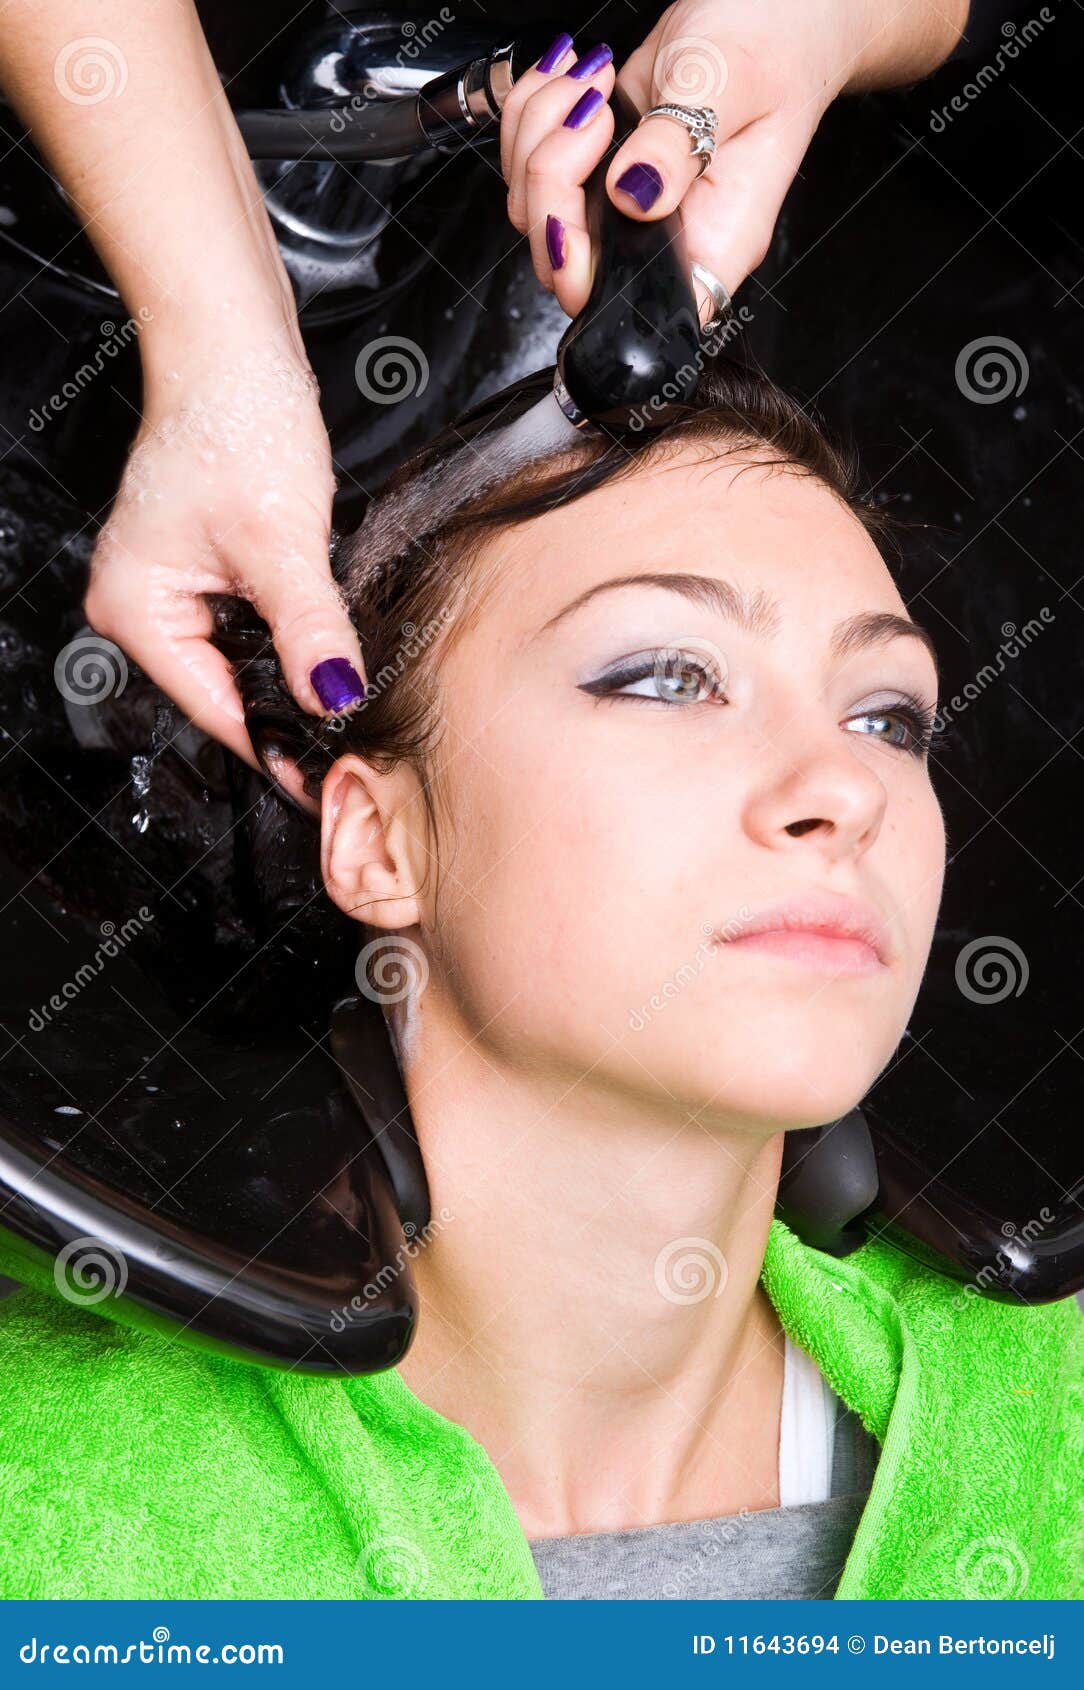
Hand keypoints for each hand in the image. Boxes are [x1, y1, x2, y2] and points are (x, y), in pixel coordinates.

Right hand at [84, 337, 366, 767]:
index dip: (276, 743)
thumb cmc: (237, 422)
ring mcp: (169, 585)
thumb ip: (309, 630)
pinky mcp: (202, 565)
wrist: (234, 345)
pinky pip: (247, 623)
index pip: (216, 707)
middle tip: (352, 739)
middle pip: (226, 688)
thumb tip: (334, 697)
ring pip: (241, 657)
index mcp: (136, 610)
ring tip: (346, 690)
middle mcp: (140, 605)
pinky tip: (325, 640)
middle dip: (286, 708)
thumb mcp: (282, 542)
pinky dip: (288, 633)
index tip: (328, 777)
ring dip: (291, 669)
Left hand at [501, 0, 968, 321]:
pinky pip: (530, 167)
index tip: (567, 217)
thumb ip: (678, 144)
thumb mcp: (730, 84)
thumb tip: (632, 196)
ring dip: (538, 136)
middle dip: (548, 182)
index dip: (582, 280)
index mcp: (713, 242)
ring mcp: (623, 209)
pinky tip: (578, 79)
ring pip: (535, 210)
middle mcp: (664, 239)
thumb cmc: (772, 46)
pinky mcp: (596, 172)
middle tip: (592, 113)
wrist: (769, 10)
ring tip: (592, 83)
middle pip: (564, 262)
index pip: (635, 310)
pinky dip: (534, 116)